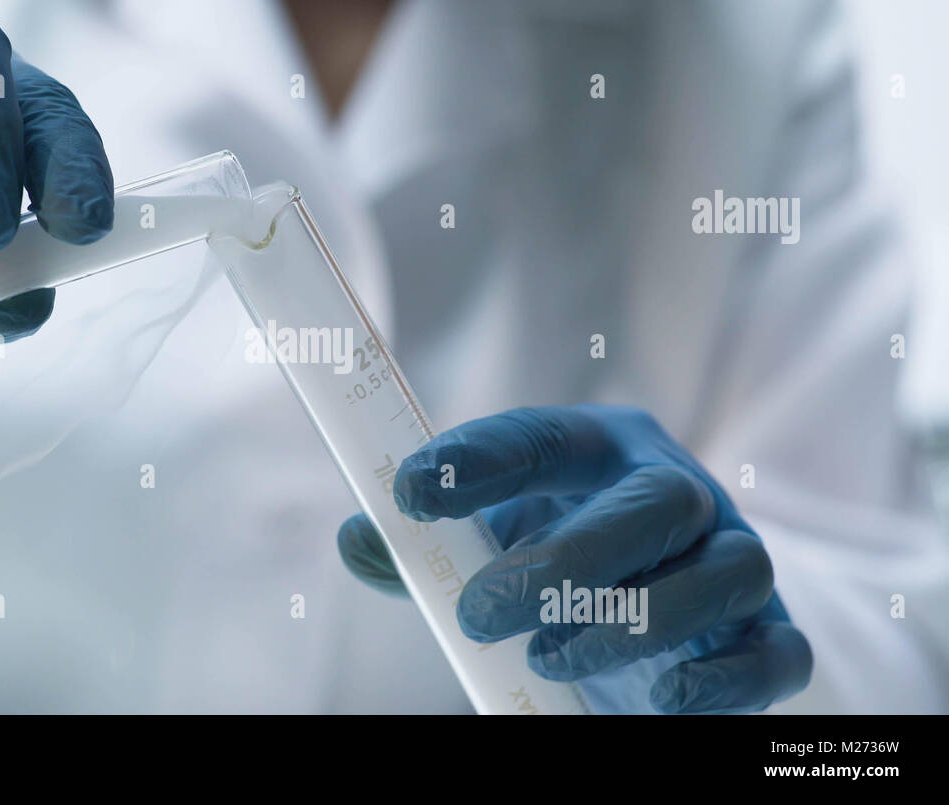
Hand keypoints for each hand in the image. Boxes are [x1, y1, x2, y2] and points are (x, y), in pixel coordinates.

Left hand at [338, 404, 811, 713]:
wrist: (631, 604)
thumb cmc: (546, 556)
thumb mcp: (484, 542)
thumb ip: (420, 551)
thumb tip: (357, 543)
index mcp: (600, 450)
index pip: (546, 438)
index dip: (481, 458)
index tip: (411, 490)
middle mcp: (679, 490)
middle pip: (654, 504)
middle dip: (567, 561)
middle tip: (481, 612)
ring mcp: (734, 557)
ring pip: (728, 573)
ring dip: (634, 623)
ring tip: (547, 658)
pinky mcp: (766, 632)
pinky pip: (779, 653)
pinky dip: (726, 681)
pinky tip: (660, 699)